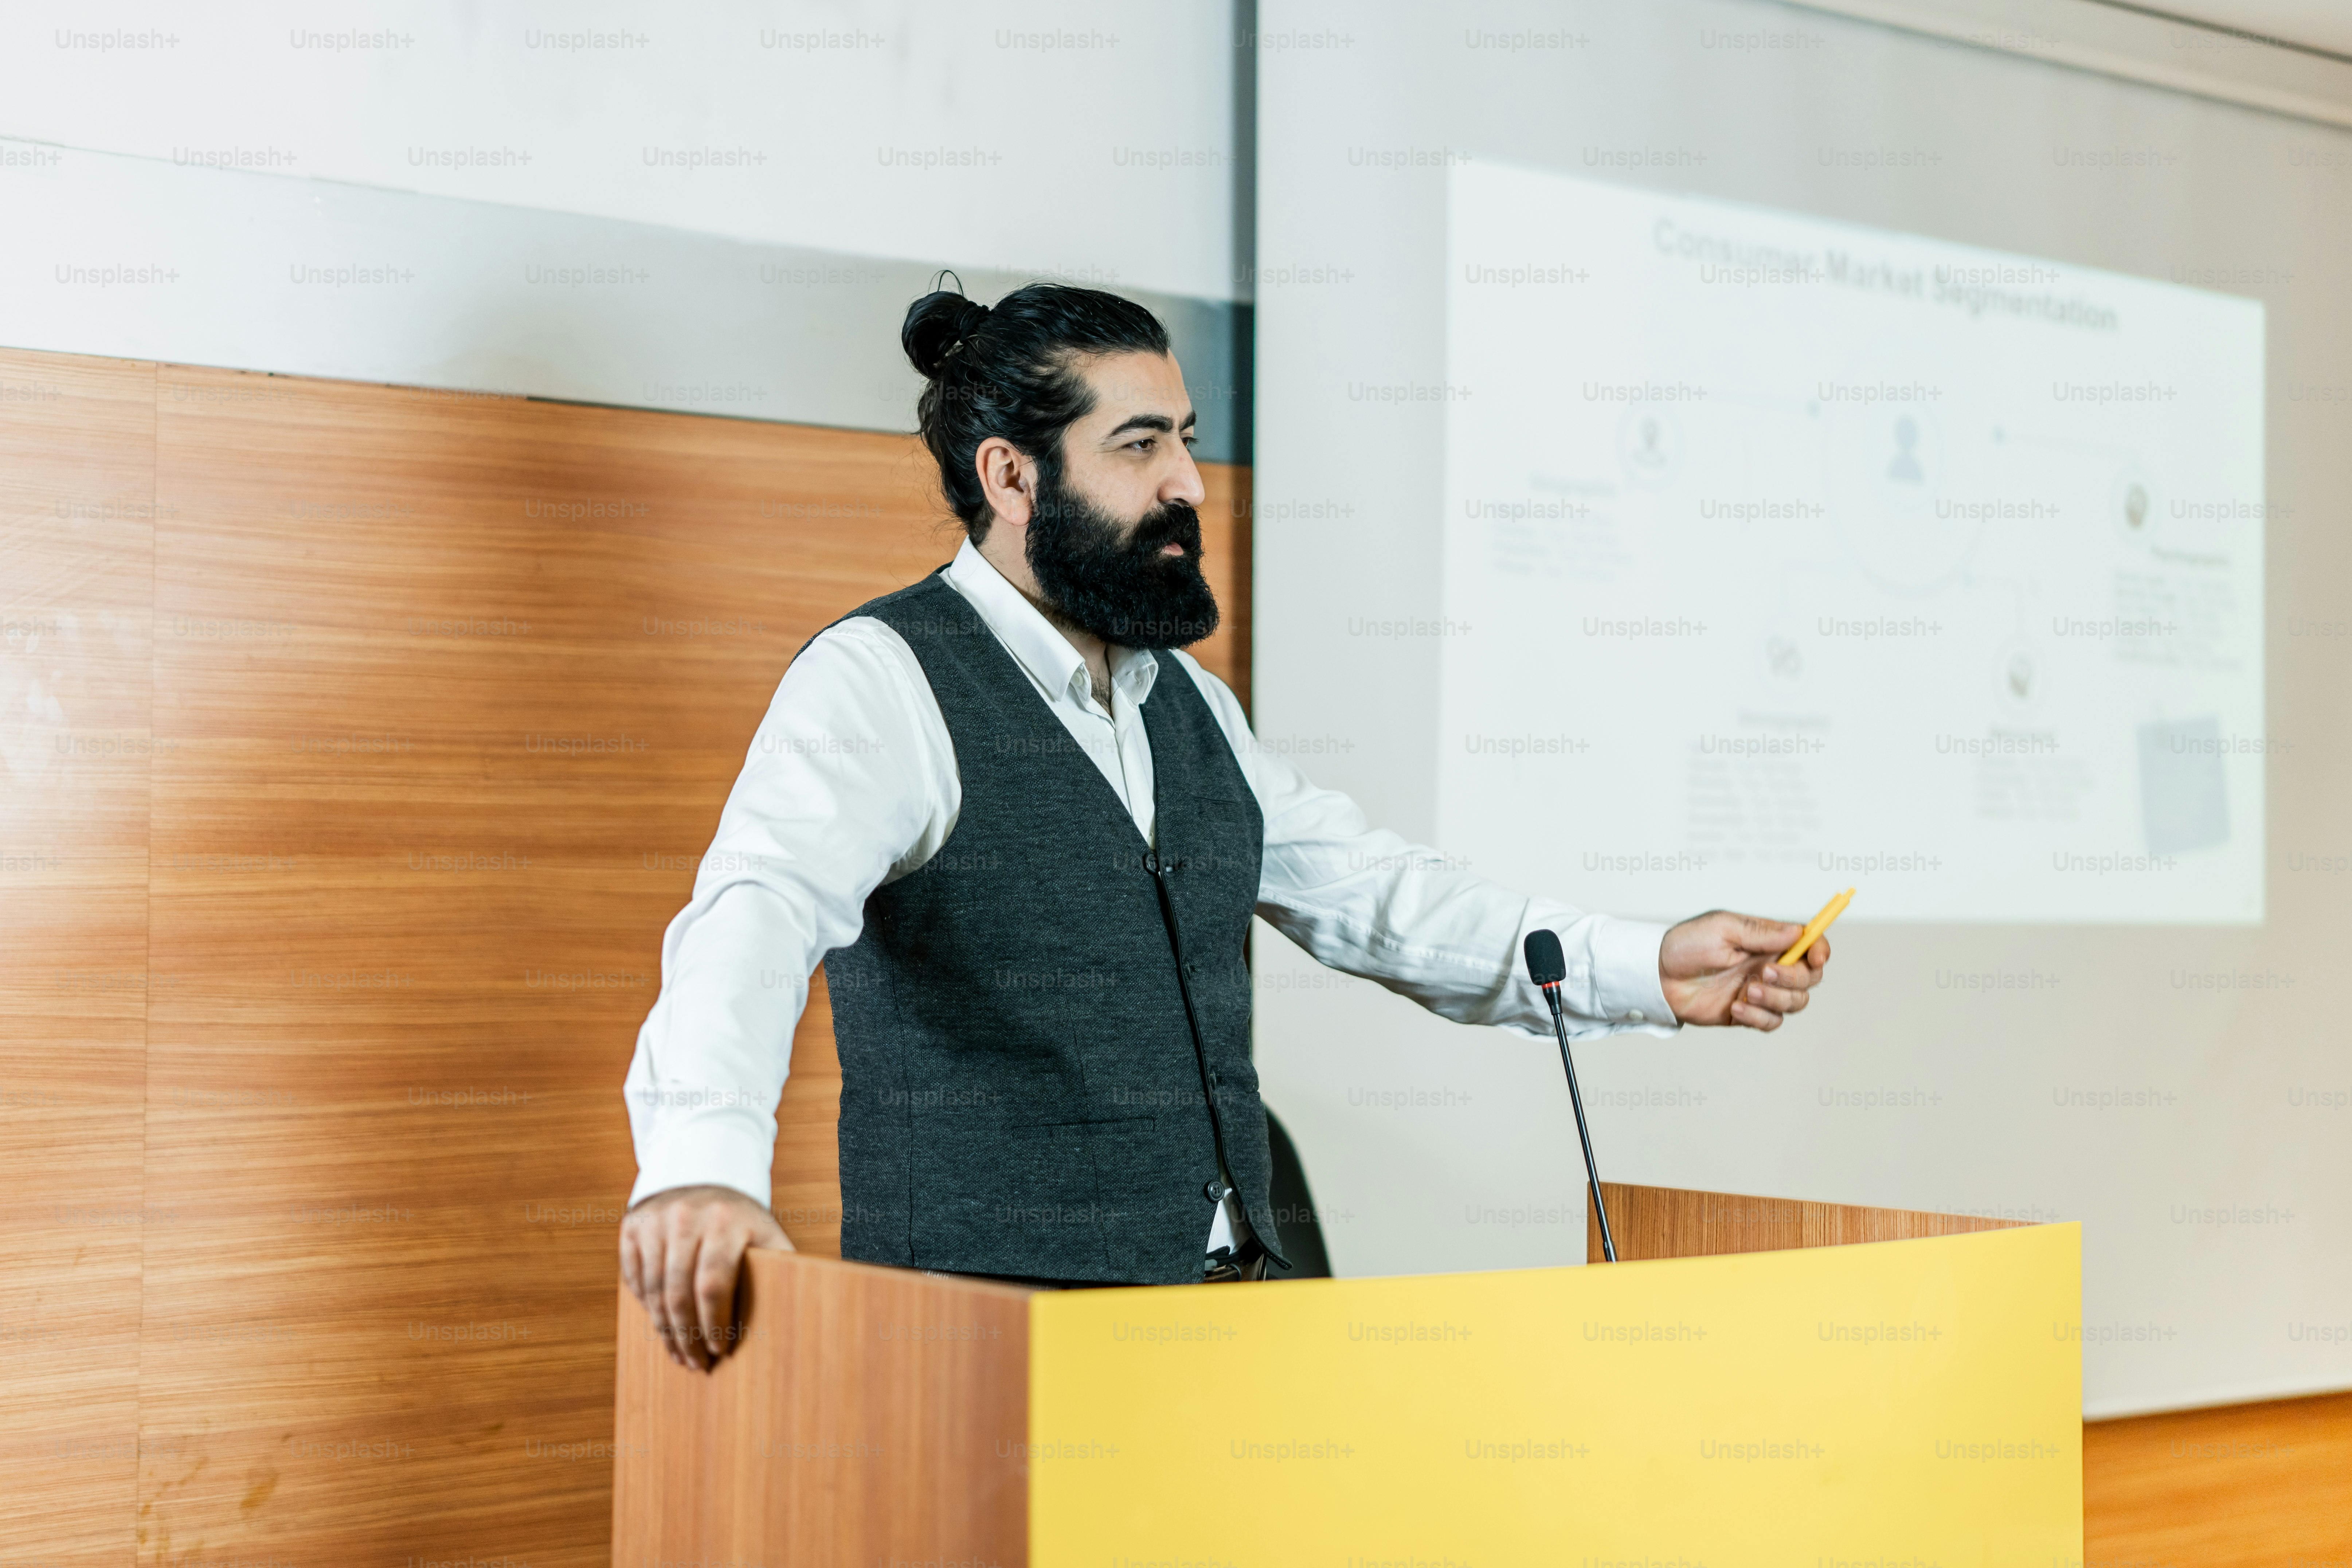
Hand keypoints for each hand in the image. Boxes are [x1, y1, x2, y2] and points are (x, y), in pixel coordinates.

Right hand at [619, 1185, 791, 1371]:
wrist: (705, 1177)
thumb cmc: (743, 1222)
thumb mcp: (767, 1235)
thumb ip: (780, 1267)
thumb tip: (799, 1313)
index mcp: (727, 1221)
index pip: (713, 1284)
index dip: (714, 1324)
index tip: (721, 1351)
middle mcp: (687, 1217)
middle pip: (679, 1293)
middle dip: (688, 1336)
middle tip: (696, 1364)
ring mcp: (655, 1220)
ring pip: (654, 1291)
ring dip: (665, 1331)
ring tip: (678, 1354)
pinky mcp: (633, 1226)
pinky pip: (634, 1278)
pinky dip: (645, 1306)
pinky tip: (660, 1325)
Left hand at [1658, 910, 1830, 1030]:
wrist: (1658, 978)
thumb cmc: (1686, 946)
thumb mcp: (1722, 928)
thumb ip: (1761, 932)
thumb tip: (1797, 931)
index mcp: (1767, 941)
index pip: (1808, 944)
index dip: (1820, 949)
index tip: (1816, 957)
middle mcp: (1769, 965)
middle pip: (1809, 977)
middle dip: (1794, 978)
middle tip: (1764, 973)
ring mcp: (1760, 991)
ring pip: (1796, 1002)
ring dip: (1776, 999)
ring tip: (1747, 991)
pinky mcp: (1748, 1013)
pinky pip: (1772, 1021)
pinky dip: (1758, 1017)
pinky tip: (1735, 1007)